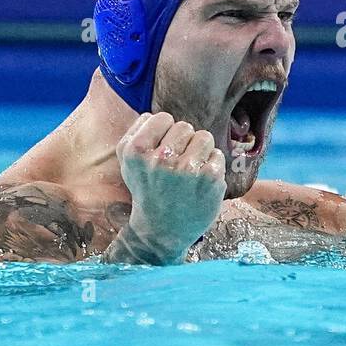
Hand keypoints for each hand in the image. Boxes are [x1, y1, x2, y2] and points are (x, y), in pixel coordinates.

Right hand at [111, 112, 225, 263]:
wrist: (161, 231)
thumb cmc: (147, 189)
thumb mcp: (128, 162)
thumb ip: (138, 132)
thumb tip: (156, 114)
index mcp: (136, 151)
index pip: (162, 118)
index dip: (164, 133)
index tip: (161, 152)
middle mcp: (160, 159)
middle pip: (185, 126)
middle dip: (183, 143)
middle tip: (175, 167)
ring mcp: (186, 169)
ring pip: (204, 137)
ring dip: (200, 152)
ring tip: (189, 173)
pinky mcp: (209, 178)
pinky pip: (217, 155)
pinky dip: (212, 166)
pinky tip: (200, 184)